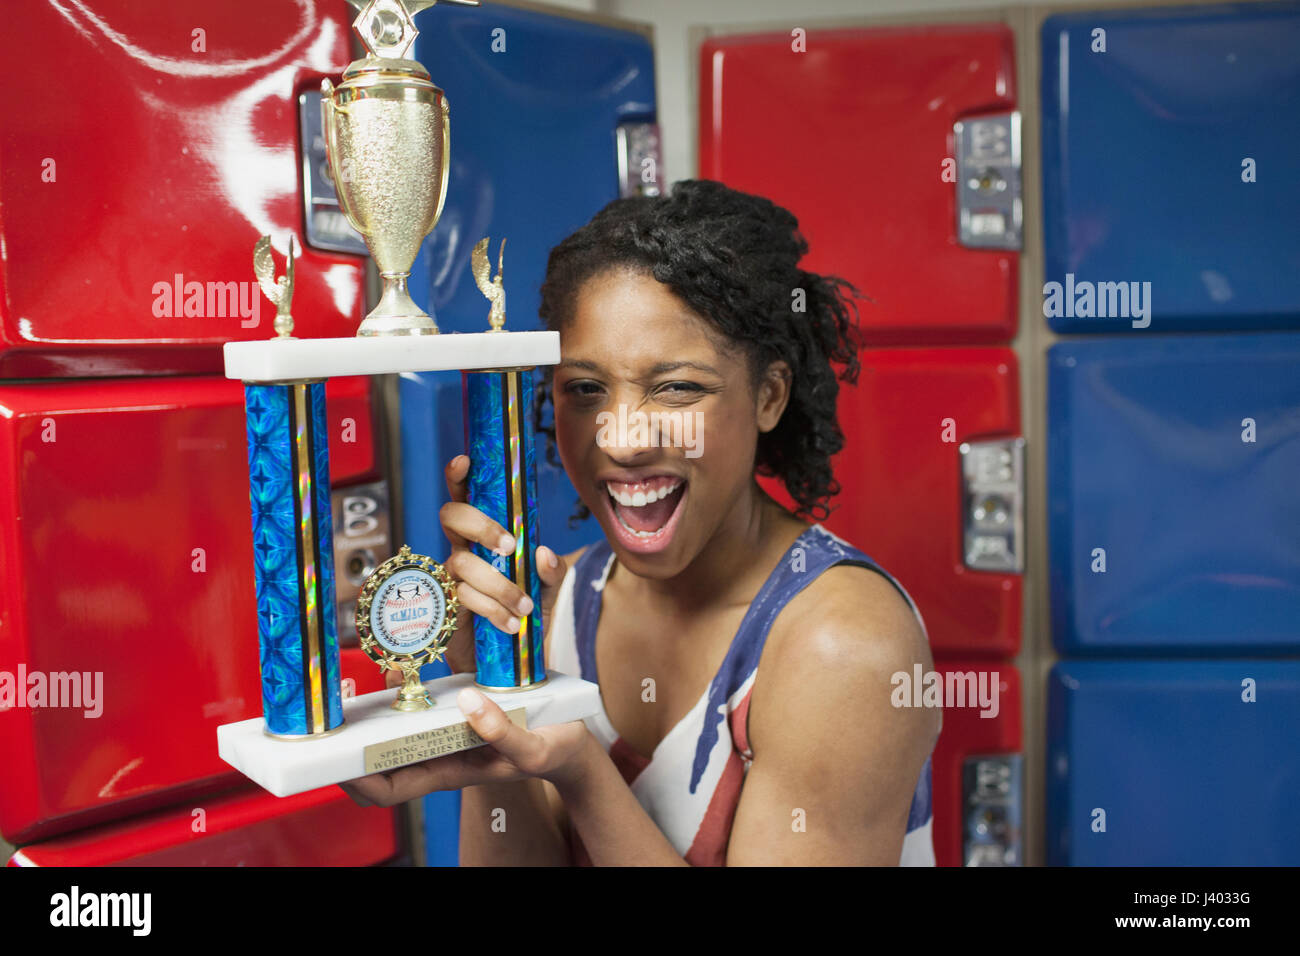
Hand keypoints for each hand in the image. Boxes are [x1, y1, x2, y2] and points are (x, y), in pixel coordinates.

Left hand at [339, 686, 593, 806]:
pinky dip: (401, 689)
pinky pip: (414, 706)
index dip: (357, 782)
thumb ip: (502, 731)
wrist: (571, 741)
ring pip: (391, 731)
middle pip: (377, 761)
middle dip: (349, 742)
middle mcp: (438, 754)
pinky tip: (400, 666)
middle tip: (337, 708)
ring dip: (370, 713)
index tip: (335, 760)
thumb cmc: (552, 752)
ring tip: (356, 686)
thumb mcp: (533, 747)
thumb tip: (467, 704)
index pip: (389, 790)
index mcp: (450, 771)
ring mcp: (443, 734)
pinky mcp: (453, 712)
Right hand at [437, 454, 569, 673]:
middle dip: (480, 525)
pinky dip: (492, 609)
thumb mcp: (547, 591)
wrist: (510, 661)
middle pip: (451, 516)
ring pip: (462, 563)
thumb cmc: (524, 613)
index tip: (464, 460)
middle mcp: (462, 550)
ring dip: (498, 584)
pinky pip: (462, 597)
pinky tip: (512, 624)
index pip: (465, 498)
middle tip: (510, 546)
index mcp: (483, 537)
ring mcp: (449, 578)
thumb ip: (552, 571)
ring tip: (525, 607)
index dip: (458, 477)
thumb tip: (543, 552)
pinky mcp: (444, 607)